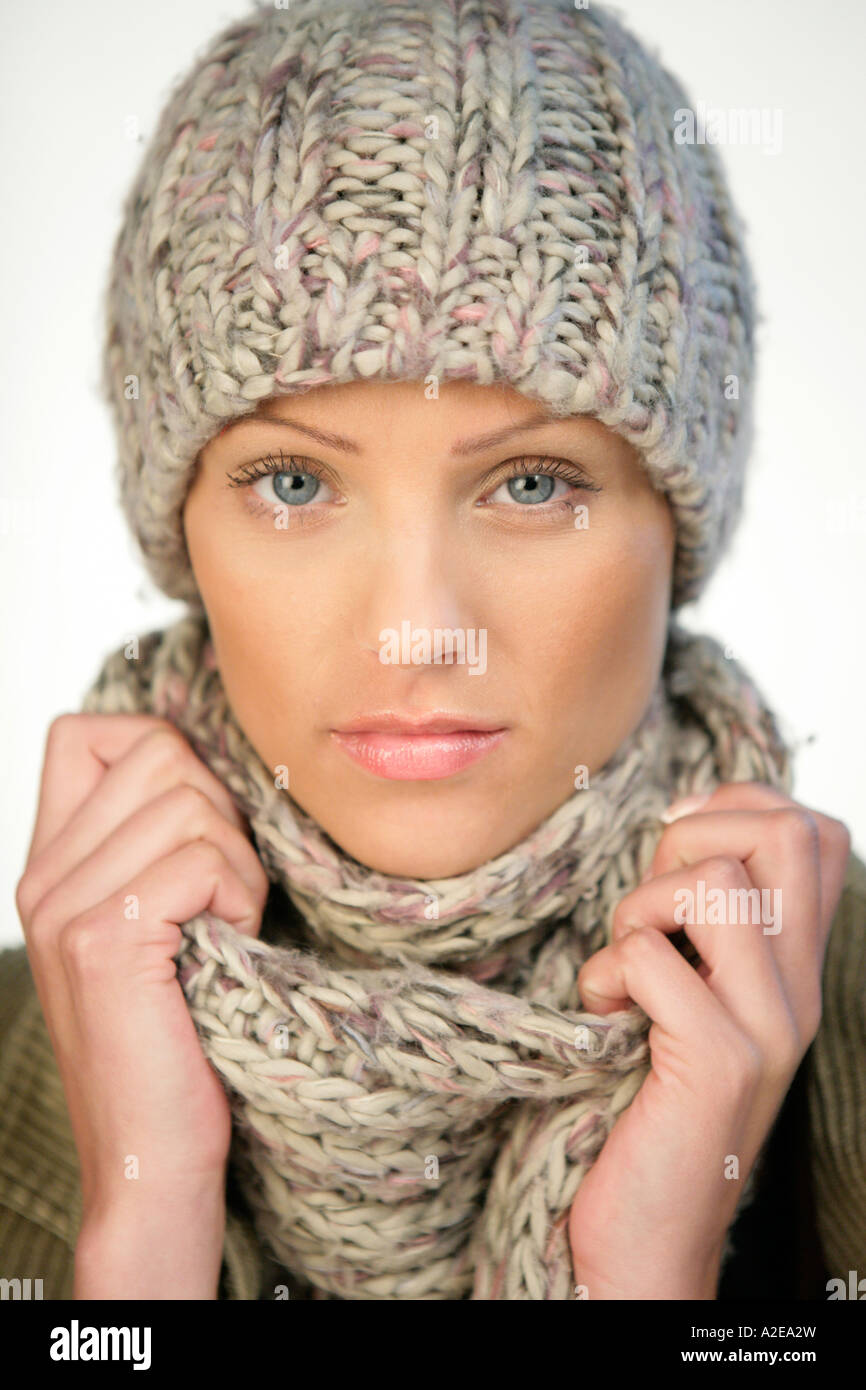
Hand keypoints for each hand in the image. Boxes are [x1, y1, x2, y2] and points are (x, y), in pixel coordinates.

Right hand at [15, 713, 268, 1227]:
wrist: (149, 1160)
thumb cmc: (179, 1037)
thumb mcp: (158, 922)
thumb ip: (157, 842)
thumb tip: (209, 760)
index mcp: (49, 866)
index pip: (85, 733)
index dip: (160, 753)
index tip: (197, 827)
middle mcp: (42, 879)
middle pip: (155, 751)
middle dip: (219, 809)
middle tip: (221, 889)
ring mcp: (64, 908)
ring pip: (188, 800)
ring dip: (237, 861)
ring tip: (224, 925)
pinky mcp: (103, 941)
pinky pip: (203, 858)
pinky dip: (241, 895)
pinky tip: (229, 944)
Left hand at [568, 781, 850, 1298]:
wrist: (649, 1234)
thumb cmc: (648, 1100)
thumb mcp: (689, 992)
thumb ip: (699, 920)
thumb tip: (678, 823)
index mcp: (794, 965)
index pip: (815, 831)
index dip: (738, 806)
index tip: (673, 848)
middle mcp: (798, 989)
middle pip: (782, 833)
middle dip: (691, 837)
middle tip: (648, 906)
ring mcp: (767, 1026)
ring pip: (713, 885)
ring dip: (638, 911)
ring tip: (621, 969)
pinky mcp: (718, 1063)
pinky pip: (650, 957)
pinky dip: (604, 974)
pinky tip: (603, 1016)